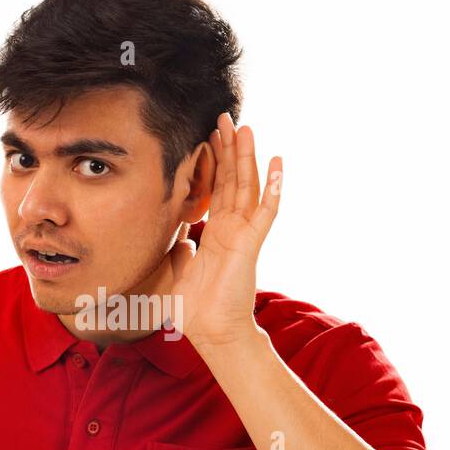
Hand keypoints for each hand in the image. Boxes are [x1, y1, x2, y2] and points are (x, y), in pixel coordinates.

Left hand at [165, 111, 281, 352]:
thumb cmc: (195, 309)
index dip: (214, 162)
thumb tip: (171, 243)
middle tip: (225, 117)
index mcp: (215, 233)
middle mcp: (232, 229)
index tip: (208, 136)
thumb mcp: (176, 272)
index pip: (216, 189)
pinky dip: (273, 188)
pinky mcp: (251, 244)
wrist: (211, 333)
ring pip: (248, 187)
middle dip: (229, 148)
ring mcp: (244, 235)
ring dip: (248, 157)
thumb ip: (177, 252)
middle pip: (233, 180)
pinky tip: (277, 163)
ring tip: (246, 128)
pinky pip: (266, 212)